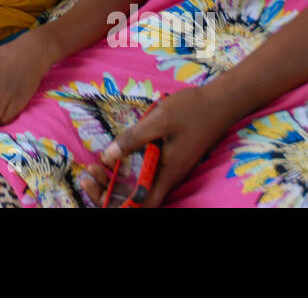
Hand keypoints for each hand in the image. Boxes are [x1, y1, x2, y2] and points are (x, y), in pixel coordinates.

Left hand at [78, 86, 237, 207]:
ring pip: (137, 186)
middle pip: (135, 199)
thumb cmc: (191, 110)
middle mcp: (167, 177)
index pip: (142, 205)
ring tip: (93, 166)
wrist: (218, 102)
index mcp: (167, 174)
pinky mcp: (166, 160)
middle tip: (88, 174)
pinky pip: (143, 174)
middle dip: (108, 192)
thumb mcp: (157, 120)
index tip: (97, 189)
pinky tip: (111, 157)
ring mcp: (167, 169)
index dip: (118, 205)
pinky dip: (125, 169)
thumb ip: (133, 139)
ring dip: (114, 181)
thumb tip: (107, 158)